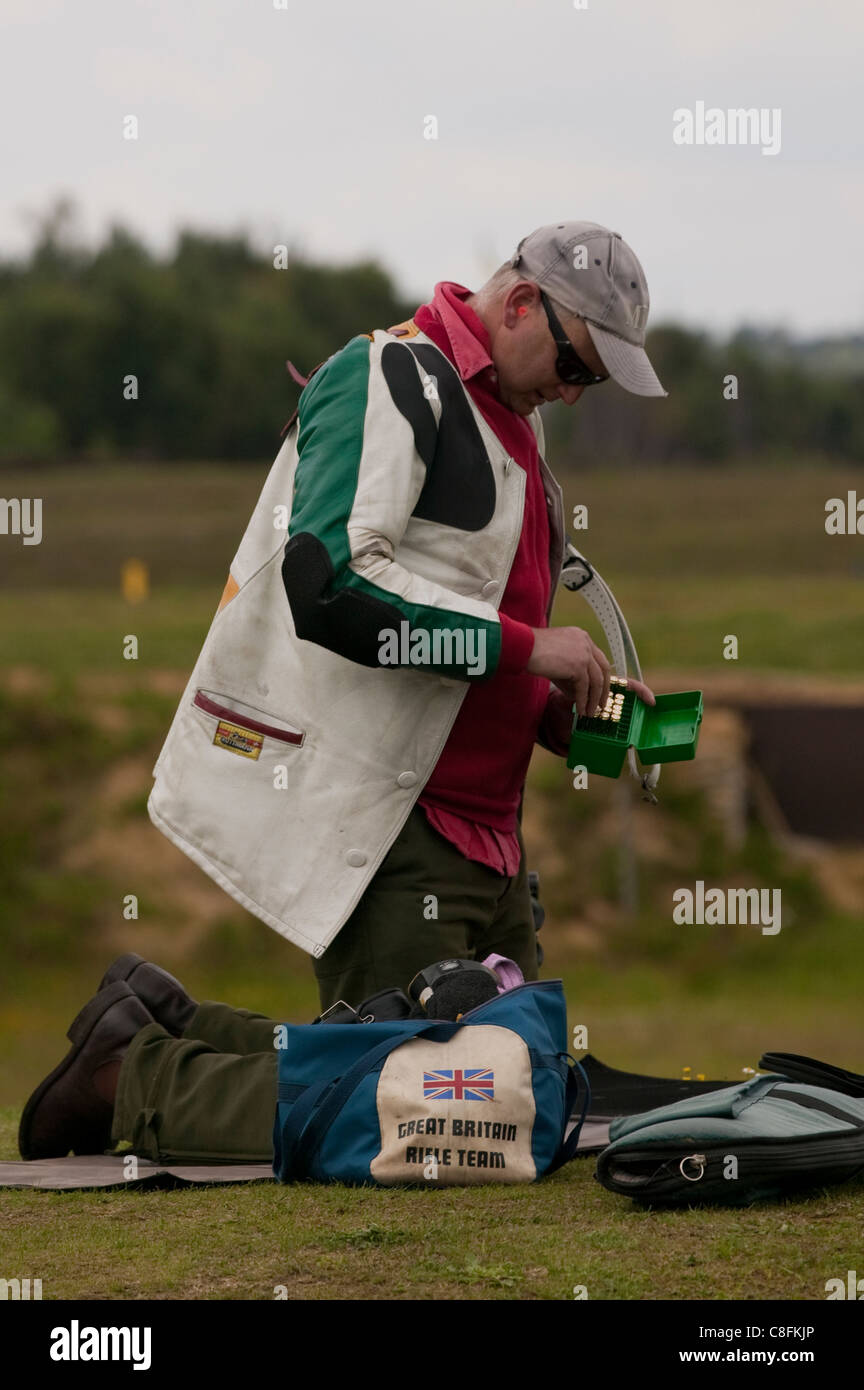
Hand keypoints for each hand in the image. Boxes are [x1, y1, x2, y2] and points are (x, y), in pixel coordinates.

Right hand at [527, 627, 655, 716]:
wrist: (522, 647)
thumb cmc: (531, 651)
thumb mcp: (556, 661)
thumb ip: (570, 674)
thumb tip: (578, 695)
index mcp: (581, 637)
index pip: (598, 658)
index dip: (601, 676)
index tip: (600, 690)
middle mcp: (585, 642)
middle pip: (603, 668)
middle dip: (604, 689)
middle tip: (601, 704)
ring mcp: (583, 653)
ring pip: (596, 681)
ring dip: (594, 699)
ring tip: (590, 712)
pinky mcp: (578, 665)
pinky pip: (584, 687)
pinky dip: (583, 701)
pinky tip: (581, 711)